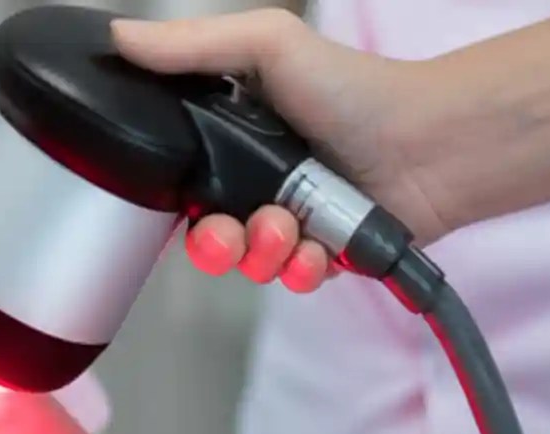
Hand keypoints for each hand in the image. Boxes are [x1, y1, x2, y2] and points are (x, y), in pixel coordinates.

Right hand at [112, 9, 447, 292]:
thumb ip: (189, 47)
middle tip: (231, 233)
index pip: (178, 184)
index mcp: (232, 139)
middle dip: (214, 244)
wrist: (429, 144)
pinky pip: (290, 281)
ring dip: (261, 255)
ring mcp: (291, 221)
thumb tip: (119, 35)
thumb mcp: (266, 45)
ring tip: (289, 231)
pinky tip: (316, 251)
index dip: (167, 205)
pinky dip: (298, 271)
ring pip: (247, 264)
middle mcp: (257, 182)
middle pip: (206, 236)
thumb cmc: (355, 88)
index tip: (179, 207)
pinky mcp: (323, 255)